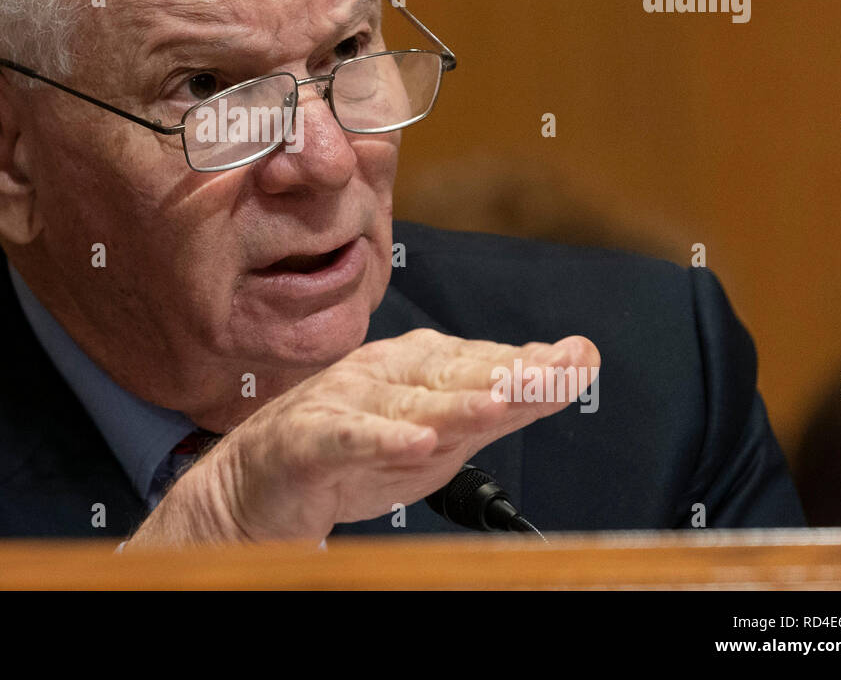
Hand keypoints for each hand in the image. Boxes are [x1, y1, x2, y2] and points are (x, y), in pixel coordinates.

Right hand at [126, 330, 599, 546]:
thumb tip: (567, 370)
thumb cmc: (353, 451)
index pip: (483, 362)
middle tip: (556, 372)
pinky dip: (381, 437)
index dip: (532, 362)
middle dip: (507, 373)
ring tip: (502, 402)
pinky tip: (417, 441)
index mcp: (416, 367)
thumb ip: (497, 407)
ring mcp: (345, 402)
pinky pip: (347, 436)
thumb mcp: (436, 434)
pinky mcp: (308, 437)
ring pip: (407, 402)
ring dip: (455, 401)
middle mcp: (383, 374)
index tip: (580, 359)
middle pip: (453, 375)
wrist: (260, 481)